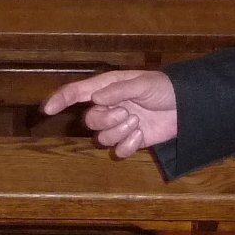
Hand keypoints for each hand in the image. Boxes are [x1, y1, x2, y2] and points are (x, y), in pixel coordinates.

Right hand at [40, 69, 177, 157]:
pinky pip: (118, 150)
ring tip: (137, 123)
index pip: (77, 93)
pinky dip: (128, 146)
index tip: (47, 109)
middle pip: (90, 121)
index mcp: (108, 88)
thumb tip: (95, 99)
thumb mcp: (142, 84)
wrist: (187, 107)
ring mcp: (120, 125)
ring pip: (102, 137)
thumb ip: (118, 90)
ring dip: (118, 132)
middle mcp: (110, 107)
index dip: (60, 99)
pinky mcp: (131, 140)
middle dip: (106, 120)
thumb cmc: (164, 88)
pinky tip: (141, 136)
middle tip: (126, 113)